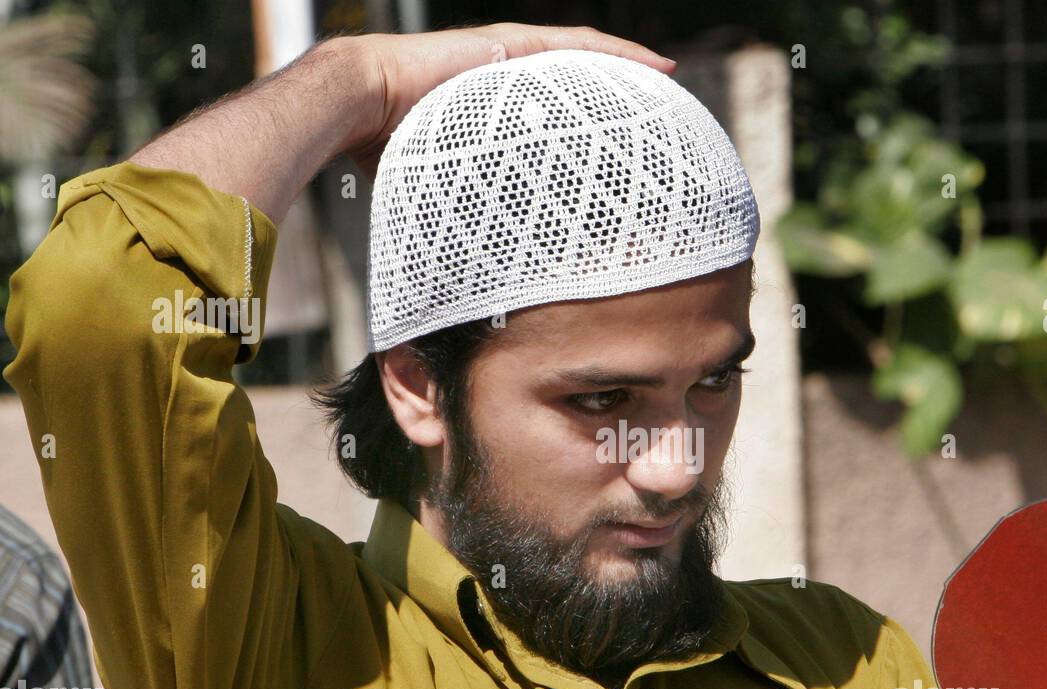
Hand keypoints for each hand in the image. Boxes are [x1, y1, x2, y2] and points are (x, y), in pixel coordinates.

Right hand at [342, 24, 676, 179]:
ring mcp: (508, 53)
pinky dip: (613, 51)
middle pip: (574, 79)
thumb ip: (466, 204)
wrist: (360, 103)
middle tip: (657, 108)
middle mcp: (504, 73)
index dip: (588, 121)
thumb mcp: (440, 179)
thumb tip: (475, 264)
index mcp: (491, 105)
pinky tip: (645, 61)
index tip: (621, 143)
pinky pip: (573, 45)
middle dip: (616, 90)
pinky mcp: (510, 43)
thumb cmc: (384, 147)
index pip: (552, 111)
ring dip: (626, 63)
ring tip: (664, 74)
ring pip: (582, 55)